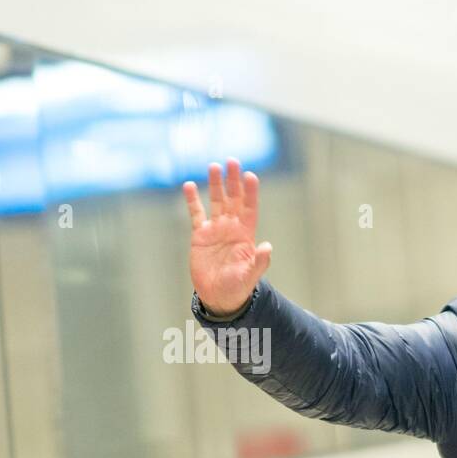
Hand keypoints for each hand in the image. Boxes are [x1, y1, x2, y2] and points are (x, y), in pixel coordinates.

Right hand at [184, 157, 270, 315]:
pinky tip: (189, 185)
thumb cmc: (238, 287)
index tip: (250, 175)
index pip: (250, 207)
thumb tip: (267, 247)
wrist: (218, 296)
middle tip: (232, 161)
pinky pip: (196, 213)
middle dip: (233, 180)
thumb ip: (259, 261)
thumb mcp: (250, 275)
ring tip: (214, 166)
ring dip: (215, 184)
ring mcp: (216, 229)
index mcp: (246, 234)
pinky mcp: (200, 235)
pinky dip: (192, 200)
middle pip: (234, 198)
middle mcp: (232, 227)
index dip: (250, 192)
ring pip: (216, 201)